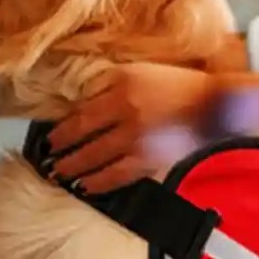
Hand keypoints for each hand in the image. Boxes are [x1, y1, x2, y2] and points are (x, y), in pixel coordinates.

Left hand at [46, 62, 218, 193]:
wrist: (210, 102)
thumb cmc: (171, 82)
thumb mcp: (134, 71)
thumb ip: (105, 83)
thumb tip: (78, 102)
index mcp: (120, 89)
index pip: (82, 114)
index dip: (62, 130)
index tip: (49, 140)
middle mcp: (126, 114)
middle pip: (85, 138)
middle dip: (63, 152)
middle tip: (48, 162)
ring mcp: (138, 139)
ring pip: (97, 158)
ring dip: (75, 169)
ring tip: (60, 175)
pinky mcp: (151, 159)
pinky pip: (119, 175)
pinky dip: (100, 183)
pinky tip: (86, 188)